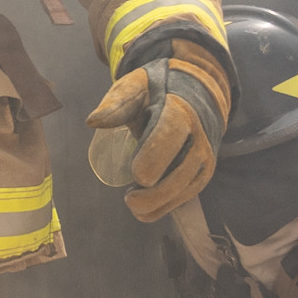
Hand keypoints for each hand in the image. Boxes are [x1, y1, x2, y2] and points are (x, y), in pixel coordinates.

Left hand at [87, 44, 229, 221]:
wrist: (196, 95)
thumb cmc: (158, 91)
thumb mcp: (136, 86)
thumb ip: (117, 102)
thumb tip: (93, 121)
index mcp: (180, 111)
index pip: (171, 135)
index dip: (155, 156)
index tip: (138, 176)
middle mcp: (198, 138)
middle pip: (182, 172)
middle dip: (157, 192)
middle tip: (129, 200)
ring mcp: (204, 159)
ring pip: (186, 189)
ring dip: (160, 203)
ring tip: (133, 204)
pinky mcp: (201, 174)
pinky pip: (186, 196)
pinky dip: (165, 207)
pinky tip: (144, 212)